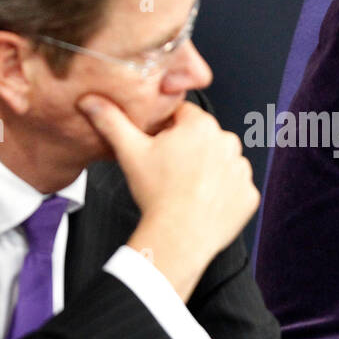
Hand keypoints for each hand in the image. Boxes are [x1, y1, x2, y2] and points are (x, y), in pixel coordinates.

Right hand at [79, 95, 257, 300]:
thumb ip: (111, 121)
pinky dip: (222, 195)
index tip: (158, 149)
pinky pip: (235, 189)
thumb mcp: (129, 152)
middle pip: (204, 139)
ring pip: (221, 163)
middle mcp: (228, 142)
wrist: (179, 237)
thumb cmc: (156, 194)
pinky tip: (203, 204)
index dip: (167, 131)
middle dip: (189, 151)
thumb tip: (90, 101)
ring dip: (208, 171)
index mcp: (202, 126)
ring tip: (186, 190)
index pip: (183, 117)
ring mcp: (242, 170)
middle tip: (169, 172)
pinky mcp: (249, 195)